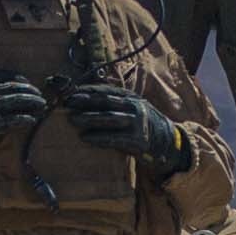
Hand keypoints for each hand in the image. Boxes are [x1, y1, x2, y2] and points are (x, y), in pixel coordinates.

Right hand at [0, 73, 46, 153]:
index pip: (4, 76)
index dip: (19, 78)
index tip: (26, 81)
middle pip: (14, 88)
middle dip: (30, 90)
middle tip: (39, 94)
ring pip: (18, 101)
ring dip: (33, 102)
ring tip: (41, 105)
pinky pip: (14, 120)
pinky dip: (26, 118)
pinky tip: (33, 119)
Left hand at [59, 84, 184, 176]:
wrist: (168, 143)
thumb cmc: (142, 126)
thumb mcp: (132, 110)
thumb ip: (115, 104)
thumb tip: (85, 101)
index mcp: (132, 98)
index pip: (107, 90)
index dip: (89, 91)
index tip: (72, 92)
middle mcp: (136, 108)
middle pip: (106, 102)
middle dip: (85, 102)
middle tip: (68, 103)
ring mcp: (137, 124)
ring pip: (109, 119)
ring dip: (89, 118)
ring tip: (72, 119)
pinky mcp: (138, 141)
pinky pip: (114, 139)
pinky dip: (98, 138)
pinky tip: (85, 138)